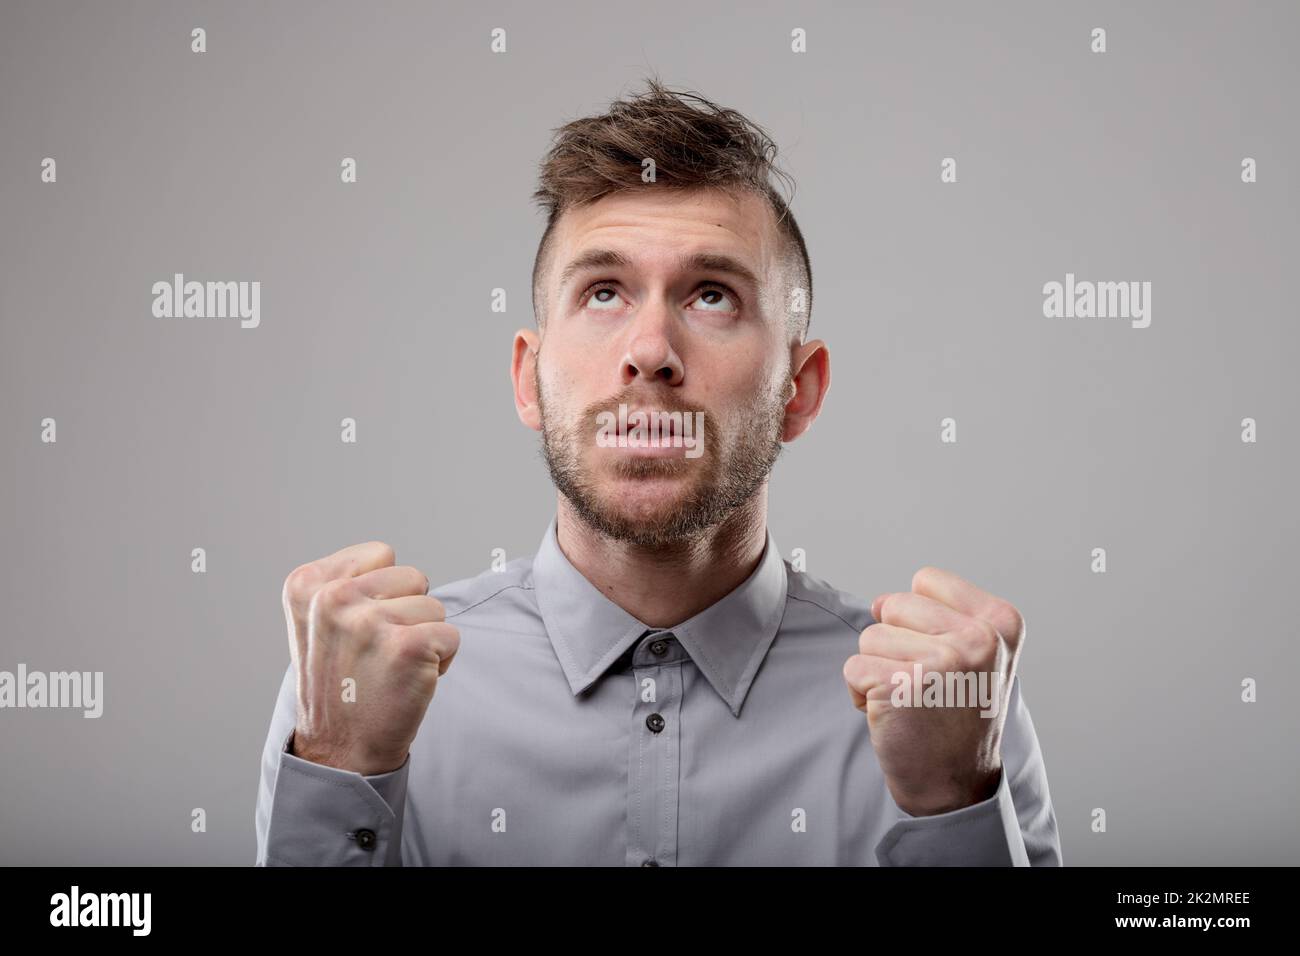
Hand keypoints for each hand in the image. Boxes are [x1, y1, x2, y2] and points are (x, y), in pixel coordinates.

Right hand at [280, 541, 458, 774]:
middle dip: (407, 612)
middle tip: (378, 653)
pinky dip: (441, 660)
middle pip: (413, 577)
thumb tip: (392, 565)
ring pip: (435, 606)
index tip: (359, 629)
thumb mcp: (316, 622)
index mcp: (307, 584)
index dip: (383, 591)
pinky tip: (409, 681)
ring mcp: (370, 621)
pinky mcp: (408, 646)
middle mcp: (333, 598)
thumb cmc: (339, 685)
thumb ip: (344, 584)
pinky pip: (451, 635)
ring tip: (391, 668)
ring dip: (424, 637)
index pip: (380, 553)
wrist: (339, 751)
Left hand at [842, 566, 1023, 815]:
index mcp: (999, 621)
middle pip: (893, 605)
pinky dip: (861, 692)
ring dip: (877, 670)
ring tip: (910, 699)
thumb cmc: (958, 714)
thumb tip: (879, 601)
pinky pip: (853, 667)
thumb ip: (938, 614)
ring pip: (870, 636)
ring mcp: (943, 661)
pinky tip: (893, 714)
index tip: (943, 659)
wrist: (955, 783)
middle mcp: (978, 638)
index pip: (927, 580)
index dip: (920, 618)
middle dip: (895, 644)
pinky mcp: (904, 685)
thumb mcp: (977, 653)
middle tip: (924, 684)